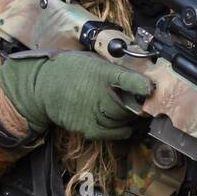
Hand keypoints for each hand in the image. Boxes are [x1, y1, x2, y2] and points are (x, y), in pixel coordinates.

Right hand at [0, 51, 152, 140]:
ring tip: (132, 112)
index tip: (153, 90)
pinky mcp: (89, 128)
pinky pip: (115, 133)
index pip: (129, 80)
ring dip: (132, 118)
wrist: (43, 86)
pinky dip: (123, 129)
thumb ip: (115, 71)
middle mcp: (100, 95)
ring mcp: (94, 114)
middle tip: (143, 103)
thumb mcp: (94, 62)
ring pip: (125, 121)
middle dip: (140, 106)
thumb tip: (139, 78)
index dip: (144, 86)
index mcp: (102, 74)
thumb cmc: (71, 70)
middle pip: (131, 106)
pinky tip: (123, 123)